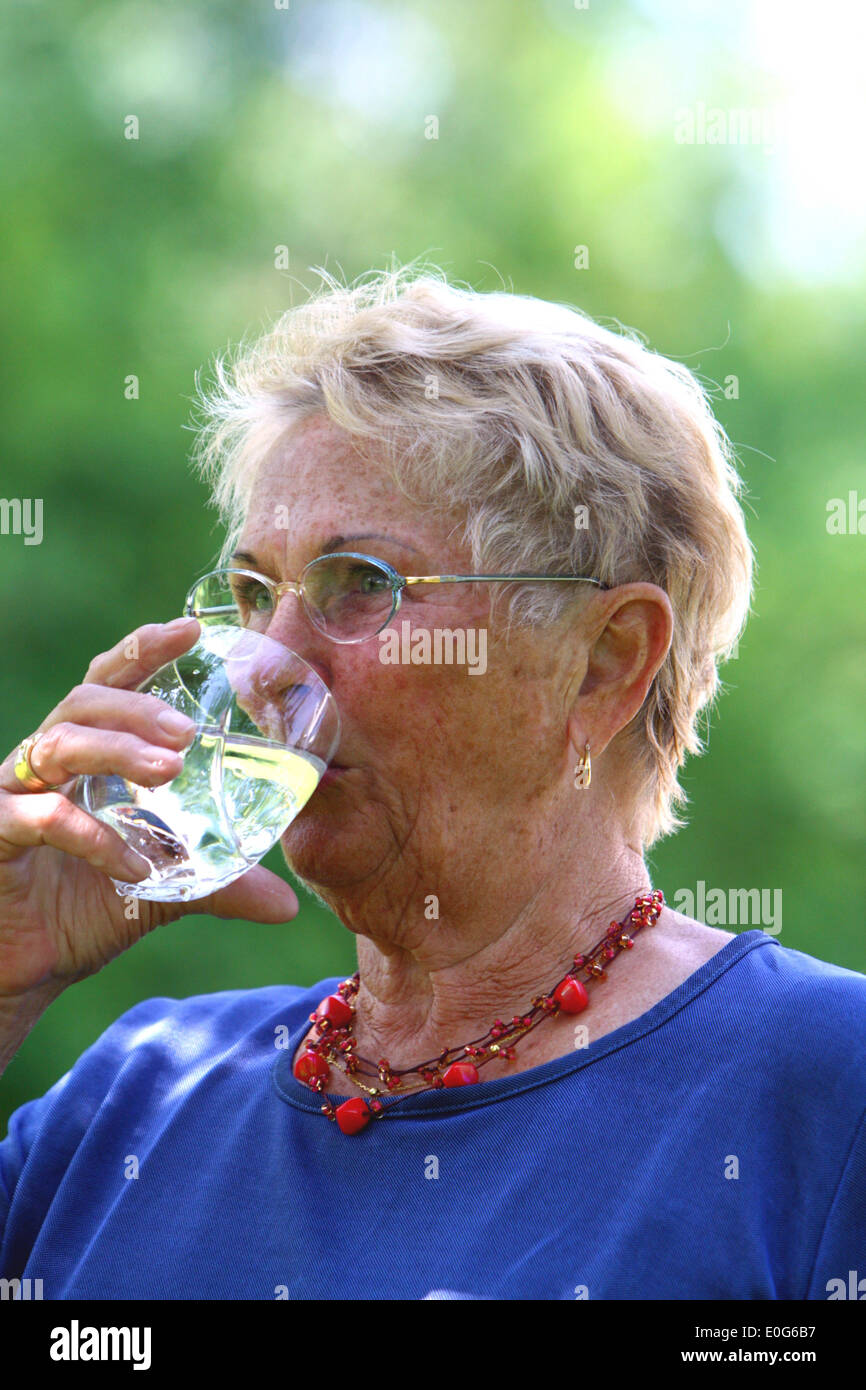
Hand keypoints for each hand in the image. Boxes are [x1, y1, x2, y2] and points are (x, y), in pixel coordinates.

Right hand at [0, 618, 298, 999]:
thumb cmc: (80, 913)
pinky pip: (34, 819)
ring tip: (168, 769)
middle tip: (189, 730)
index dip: (143, 651)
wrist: (19, 975)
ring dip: (116, 751)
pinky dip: (88, 837)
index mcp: (84, 759)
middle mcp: (43, 766)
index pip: (109, 685)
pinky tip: (133, 868)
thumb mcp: (161, 894)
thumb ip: (219, 887)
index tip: (191, 630)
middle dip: (137, 706)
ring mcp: (11, 797)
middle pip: (83, 703)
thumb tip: (287, 904)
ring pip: (55, 745)